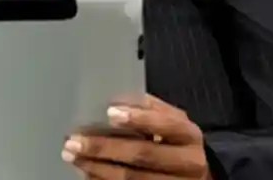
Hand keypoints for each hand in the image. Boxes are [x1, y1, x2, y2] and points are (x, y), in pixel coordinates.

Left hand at [63, 95, 210, 178]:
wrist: (199, 174)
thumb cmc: (176, 140)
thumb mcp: (172, 120)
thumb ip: (148, 108)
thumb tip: (116, 101)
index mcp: (188, 135)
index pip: (164, 125)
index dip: (138, 119)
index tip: (109, 113)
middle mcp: (187, 163)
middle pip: (143, 155)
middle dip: (105, 148)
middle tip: (74, 141)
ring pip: (133, 179)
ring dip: (97, 168)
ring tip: (73, 156)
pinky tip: (86, 172)